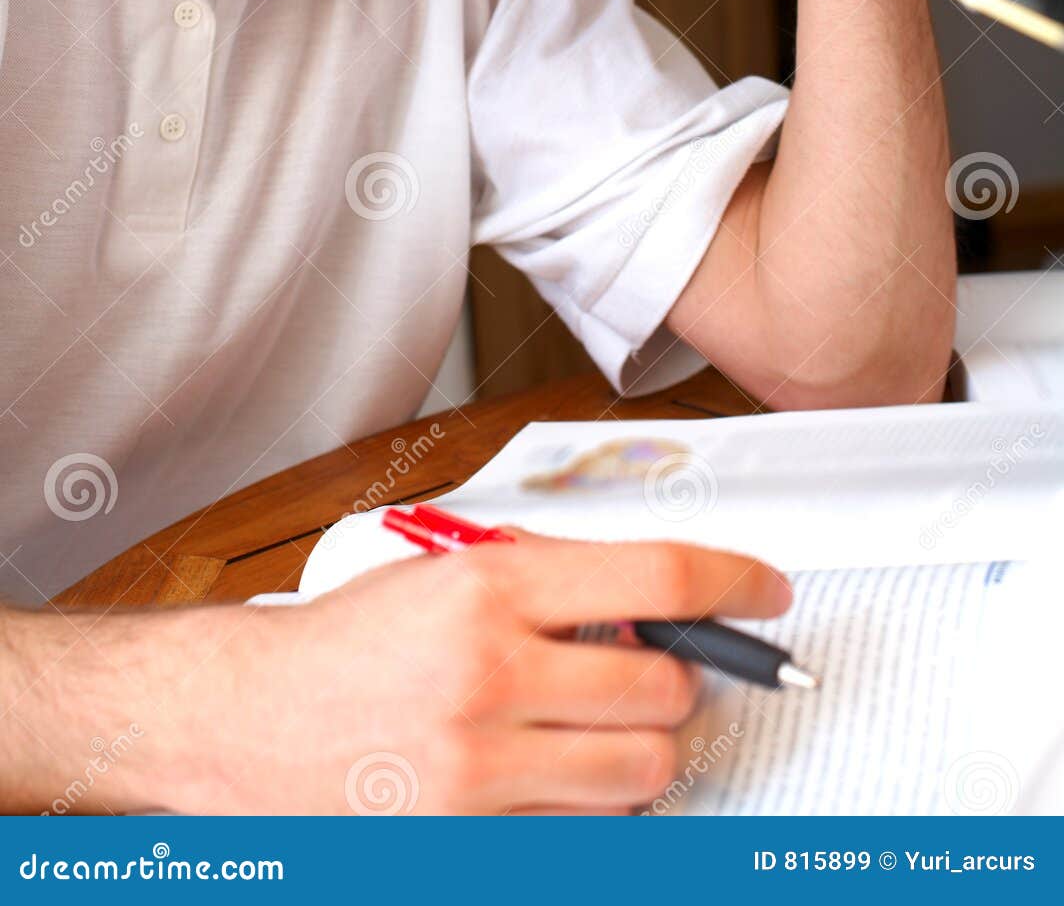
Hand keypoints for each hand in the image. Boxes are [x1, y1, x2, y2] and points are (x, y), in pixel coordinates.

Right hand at [156, 531, 789, 814]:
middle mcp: (491, 670)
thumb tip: (654, 602)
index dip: (734, 581)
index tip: (767, 593)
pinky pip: (588, 835)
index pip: (656, 575)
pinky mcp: (470, 839)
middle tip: (654, 675)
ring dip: (643, 750)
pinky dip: (593, 810)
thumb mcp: (445, 572)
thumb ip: (548, 579)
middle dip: (679, 682)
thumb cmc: (349, 643)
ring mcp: (481, 766)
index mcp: (488, 584)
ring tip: (598, 730)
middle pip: (666, 687)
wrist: (248, 721)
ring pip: (642, 771)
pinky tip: (553, 779)